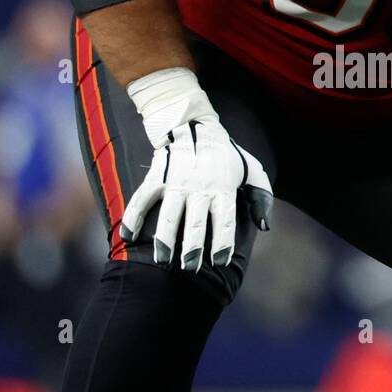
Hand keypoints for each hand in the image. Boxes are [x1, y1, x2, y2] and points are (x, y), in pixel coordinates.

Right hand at [120, 115, 271, 271]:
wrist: (194, 124)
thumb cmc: (226, 155)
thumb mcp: (252, 170)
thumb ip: (261, 199)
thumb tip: (264, 227)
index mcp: (223, 188)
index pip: (224, 221)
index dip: (222, 243)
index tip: (219, 261)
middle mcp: (199, 187)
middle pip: (194, 224)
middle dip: (192, 249)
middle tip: (190, 268)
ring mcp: (175, 182)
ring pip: (168, 216)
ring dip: (164, 240)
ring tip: (162, 260)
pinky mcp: (156, 177)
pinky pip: (142, 199)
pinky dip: (132, 217)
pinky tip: (127, 236)